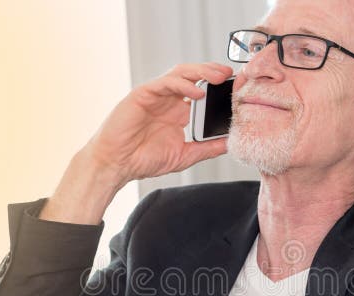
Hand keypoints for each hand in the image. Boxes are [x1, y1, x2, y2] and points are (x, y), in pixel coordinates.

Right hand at [83, 62, 233, 187]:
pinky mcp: (142, 95)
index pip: (201, 90)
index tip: (237, 88)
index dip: (218, 87)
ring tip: (218, 77)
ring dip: (200, 72)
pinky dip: (182, 85)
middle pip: (193, 76)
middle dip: (212, 72)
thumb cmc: (143, 160)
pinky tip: (196, 93)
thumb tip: (231, 144)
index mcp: (177, 111)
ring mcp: (155, 96)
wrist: (116, 165)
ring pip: (180, 74)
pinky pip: (164, 83)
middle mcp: (167, 100)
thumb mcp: (185, 155)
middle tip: (231, 75)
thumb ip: (207, 148)